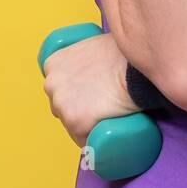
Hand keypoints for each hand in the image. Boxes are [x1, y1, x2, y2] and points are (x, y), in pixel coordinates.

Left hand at [40, 31, 141, 146]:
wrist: (135, 66)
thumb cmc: (123, 52)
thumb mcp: (96, 45)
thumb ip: (89, 54)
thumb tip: (100, 64)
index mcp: (53, 64)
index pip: (58, 87)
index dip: (74, 94)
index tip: (89, 96)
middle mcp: (51, 84)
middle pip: (62, 106)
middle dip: (78, 110)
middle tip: (101, 108)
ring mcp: (62, 105)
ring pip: (71, 125)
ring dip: (85, 127)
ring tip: (105, 122)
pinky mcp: (76, 122)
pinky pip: (82, 140)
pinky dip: (92, 142)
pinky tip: (103, 138)